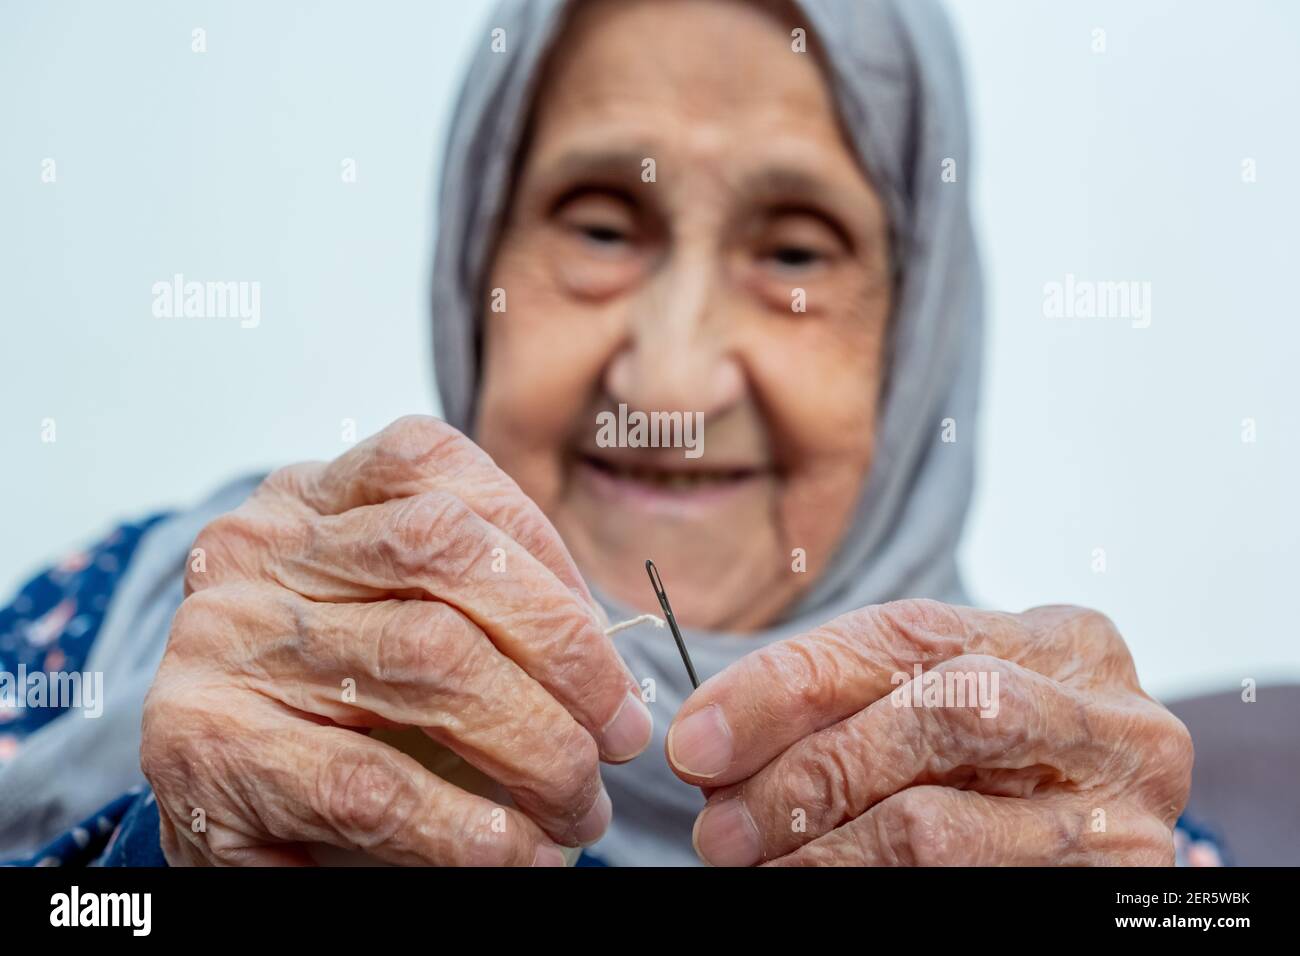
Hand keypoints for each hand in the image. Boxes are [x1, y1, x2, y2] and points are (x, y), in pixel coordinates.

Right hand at [141, 416, 651, 865]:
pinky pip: (371, 781)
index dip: (545, 553)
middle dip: (564, 650)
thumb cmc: (329, 706)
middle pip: (447, 555)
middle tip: (619, 735)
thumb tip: (612, 661)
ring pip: (427, 656)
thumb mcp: (400, 622)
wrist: (212, 800)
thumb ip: (486, 609)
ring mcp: (225, 637)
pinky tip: (516, 851)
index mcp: (309, 498)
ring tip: (578, 805)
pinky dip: (467, 826)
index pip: (440, 475)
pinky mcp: (207, 745)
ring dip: (536, 744)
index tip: (605, 644)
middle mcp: (258, 547)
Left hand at [666, 600, 1191, 865]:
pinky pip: (956, 890)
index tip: (697, 738)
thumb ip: (845, 704)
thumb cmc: (1002, 763)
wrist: (1095, 832)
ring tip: (753, 859)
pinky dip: (862, 888)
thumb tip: (710, 743)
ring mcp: (1121, 819)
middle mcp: (1113, 720)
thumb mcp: (939, 705)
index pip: (903, 639)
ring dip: (817, 850)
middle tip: (718, 821)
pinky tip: (812, 884)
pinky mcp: (1110, 894)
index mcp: (1063, 640)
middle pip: (936, 717)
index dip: (785, 685)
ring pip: (936, 828)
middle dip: (807, 770)